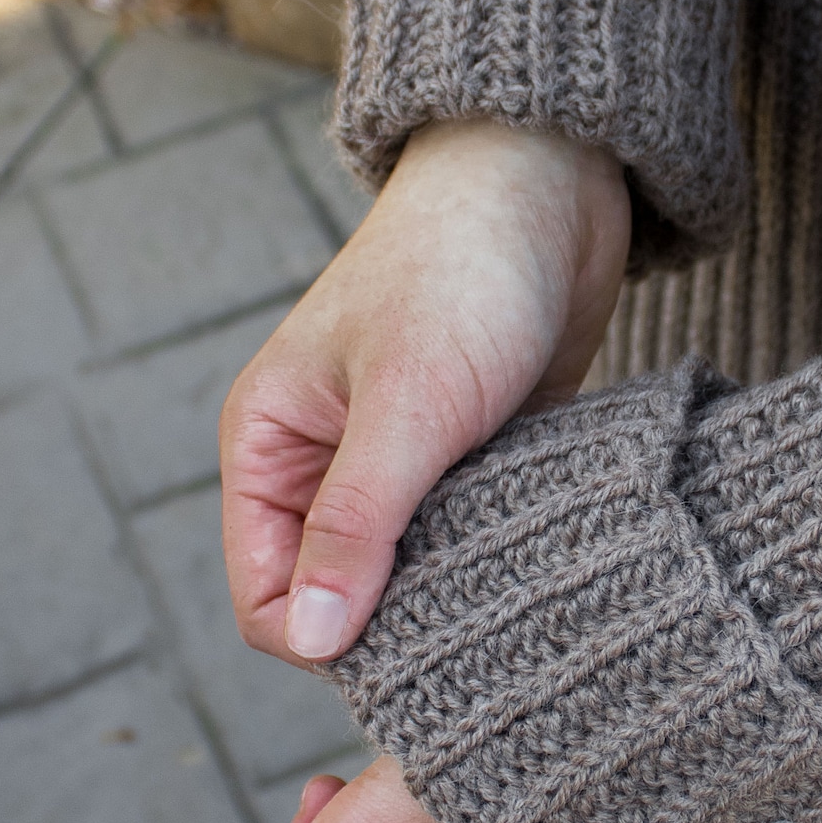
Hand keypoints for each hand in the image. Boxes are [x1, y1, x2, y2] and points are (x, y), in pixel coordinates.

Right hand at [221, 117, 629, 665]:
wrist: (553, 181)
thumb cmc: (465, 272)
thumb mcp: (408, 405)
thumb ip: (356, 525)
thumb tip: (314, 641)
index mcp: (271, 446)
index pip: (268, 600)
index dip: (327, 639)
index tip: (414, 641)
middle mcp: (324, 465)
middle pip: (339, 602)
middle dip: (398, 623)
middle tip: (475, 613)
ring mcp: (400, 468)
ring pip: (410, 578)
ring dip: (455, 587)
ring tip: (512, 571)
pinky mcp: (470, 462)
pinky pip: (470, 542)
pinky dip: (497, 552)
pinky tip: (540, 545)